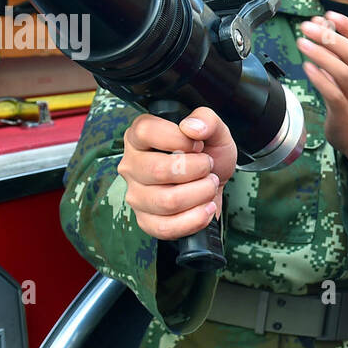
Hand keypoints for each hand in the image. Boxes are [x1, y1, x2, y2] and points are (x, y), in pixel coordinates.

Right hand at [117, 107, 236, 240]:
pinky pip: (165, 227)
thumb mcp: (215, 131)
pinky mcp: (146, 220)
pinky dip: (194, 219)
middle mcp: (131, 165)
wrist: (216, 182)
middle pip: (158, 170)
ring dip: (200, 194)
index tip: (197, 145)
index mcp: (139, 137)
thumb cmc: (208, 153)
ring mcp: (136, 195)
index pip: (146, 132)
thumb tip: (191, 128)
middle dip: (196, 170)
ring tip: (209, 186)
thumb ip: (207, 119)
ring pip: (166, 201)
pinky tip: (205, 208)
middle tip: (208, 167)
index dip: (178, 139)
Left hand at [297, 11, 347, 181]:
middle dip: (329, 36)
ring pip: (343, 71)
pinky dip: (320, 79)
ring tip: (302, 43)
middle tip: (307, 26)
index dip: (346, 25)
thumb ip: (336, 57)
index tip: (328, 14)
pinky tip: (307, 68)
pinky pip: (334, 94)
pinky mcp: (344, 112)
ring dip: (321, 55)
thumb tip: (319, 30)